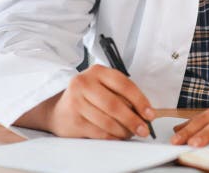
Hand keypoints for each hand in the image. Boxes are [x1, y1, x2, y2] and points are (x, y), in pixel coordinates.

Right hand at [14, 64, 155, 139]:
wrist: (58, 109)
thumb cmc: (87, 96)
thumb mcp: (103, 85)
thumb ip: (122, 93)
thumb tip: (145, 112)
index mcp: (98, 71)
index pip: (124, 84)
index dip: (140, 100)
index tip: (150, 114)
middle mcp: (84, 83)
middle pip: (115, 104)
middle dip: (133, 119)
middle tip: (144, 129)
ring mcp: (76, 102)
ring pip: (107, 120)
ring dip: (123, 130)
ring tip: (131, 133)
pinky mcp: (73, 120)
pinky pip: (98, 132)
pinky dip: (112, 136)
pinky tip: (118, 136)